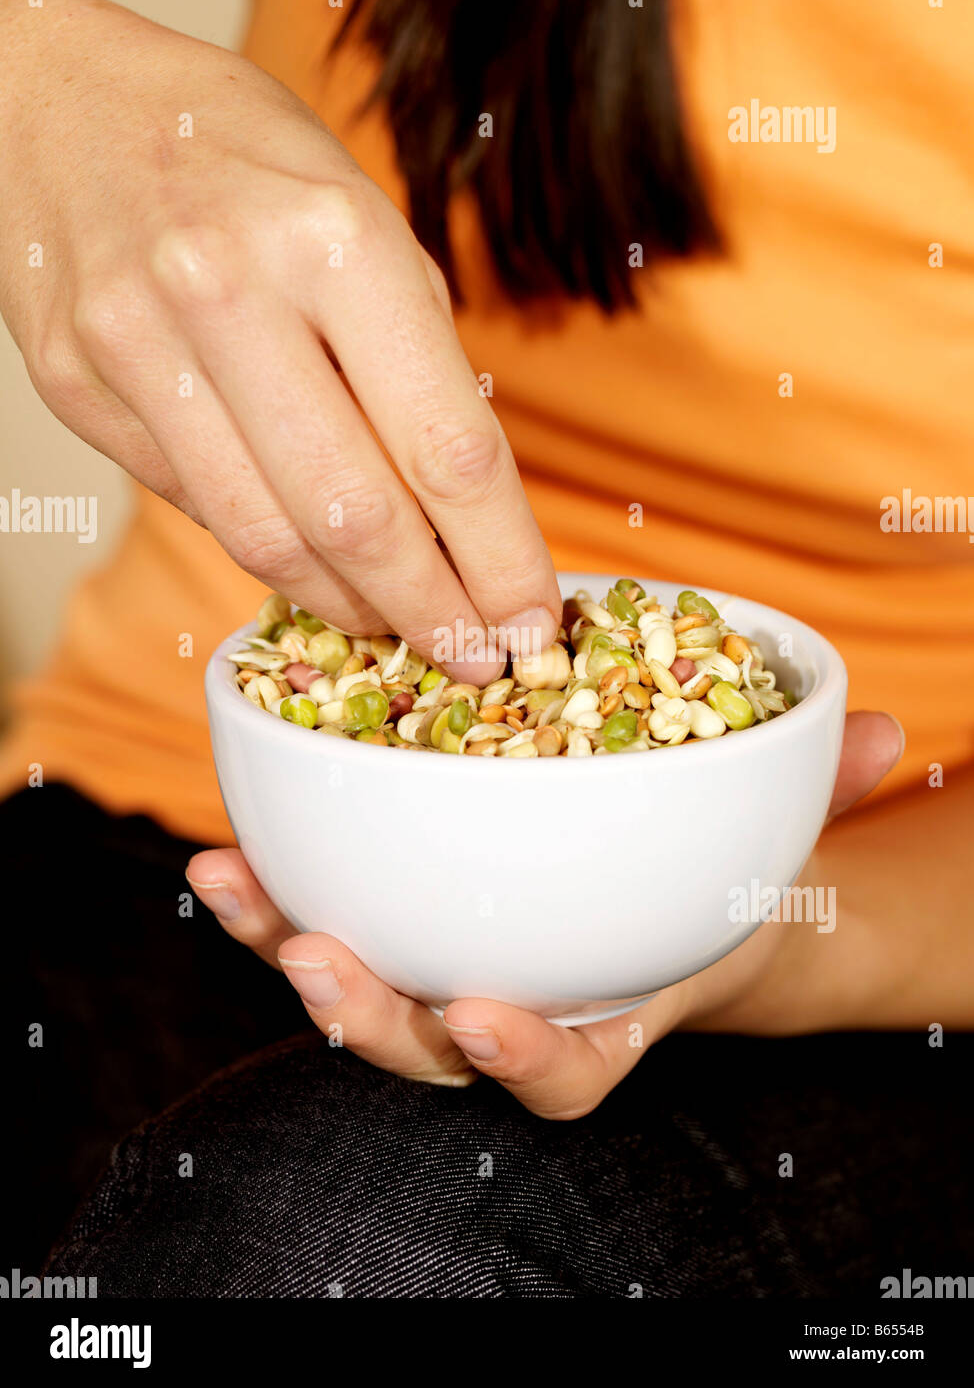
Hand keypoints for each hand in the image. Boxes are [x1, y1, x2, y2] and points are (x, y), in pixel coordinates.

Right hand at [0, 0, 559, 680]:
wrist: (59, 105)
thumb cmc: (241, 159)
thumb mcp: (364, 215)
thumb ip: (414, 360)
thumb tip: (464, 516)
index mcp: (334, 240)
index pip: (446, 447)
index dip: (501, 558)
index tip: (532, 618)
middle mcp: (227, 292)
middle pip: (357, 517)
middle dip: (433, 613)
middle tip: (477, 658)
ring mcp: (135, 345)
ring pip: (267, 539)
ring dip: (351, 606)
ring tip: (400, 626)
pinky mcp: (78, 390)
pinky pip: (199, 510)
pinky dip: (272, 555)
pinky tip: (317, 567)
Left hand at [187, 711, 904, 1119]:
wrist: (650, 886)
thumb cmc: (711, 874)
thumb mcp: (769, 840)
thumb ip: (821, 799)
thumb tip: (890, 737)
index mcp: (607, 1011)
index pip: (570, 1072)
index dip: (529, 1062)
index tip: (488, 1021)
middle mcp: (513, 1006)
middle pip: (427, 1051)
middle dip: (369, 1020)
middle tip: (323, 962)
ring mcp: (443, 966)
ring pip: (354, 991)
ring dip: (281, 944)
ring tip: (226, 885)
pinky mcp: (395, 914)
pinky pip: (324, 916)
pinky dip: (271, 893)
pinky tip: (224, 848)